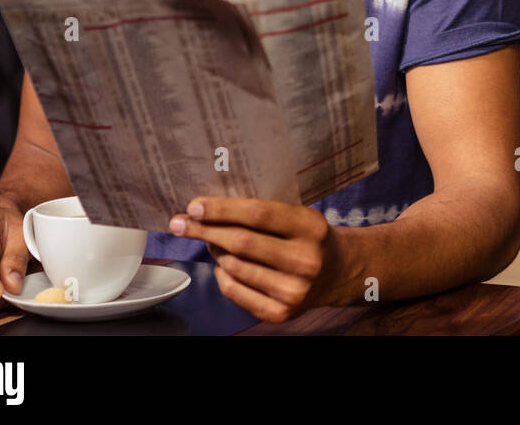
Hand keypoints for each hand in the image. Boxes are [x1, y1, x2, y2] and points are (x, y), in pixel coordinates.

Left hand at [169, 197, 338, 322]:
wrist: (339, 272)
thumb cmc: (309, 237)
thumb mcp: (298, 216)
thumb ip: (263, 213)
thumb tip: (208, 210)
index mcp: (311, 228)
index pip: (258, 214)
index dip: (222, 209)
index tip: (194, 205)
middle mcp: (305, 261)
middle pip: (241, 242)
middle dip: (205, 230)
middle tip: (180, 223)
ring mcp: (293, 290)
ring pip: (234, 267)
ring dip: (214, 251)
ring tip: (211, 240)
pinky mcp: (281, 312)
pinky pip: (235, 291)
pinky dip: (222, 275)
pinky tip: (223, 264)